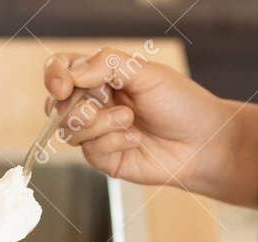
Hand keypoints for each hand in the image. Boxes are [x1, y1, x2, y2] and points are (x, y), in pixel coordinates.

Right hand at [43, 47, 234, 193]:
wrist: (202, 141)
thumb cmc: (180, 103)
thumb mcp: (145, 72)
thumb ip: (106, 65)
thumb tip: (73, 74)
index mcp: (102, 78)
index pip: (62, 71)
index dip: (55, 76)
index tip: (63, 85)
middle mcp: (96, 105)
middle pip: (58, 105)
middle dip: (79, 105)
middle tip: (106, 100)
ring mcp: (98, 134)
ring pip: (70, 130)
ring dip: (100, 123)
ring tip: (130, 120)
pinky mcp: (105, 160)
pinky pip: (90, 151)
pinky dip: (112, 142)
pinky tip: (134, 140)